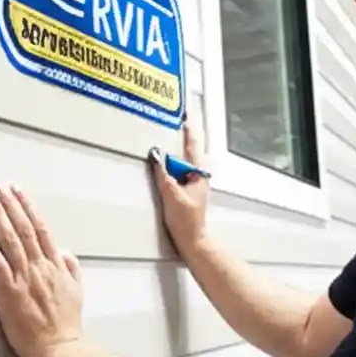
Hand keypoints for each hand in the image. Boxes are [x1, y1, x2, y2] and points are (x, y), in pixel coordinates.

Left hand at [0, 184, 83, 356]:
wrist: (60, 347)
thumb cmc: (66, 324)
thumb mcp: (77, 292)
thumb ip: (70, 269)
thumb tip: (64, 252)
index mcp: (55, 266)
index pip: (41, 230)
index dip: (29, 208)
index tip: (19, 193)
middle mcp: (40, 267)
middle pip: (24, 229)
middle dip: (11, 205)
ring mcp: (25, 278)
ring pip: (11, 241)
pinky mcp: (11, 292)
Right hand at [152, 121, 210, 253]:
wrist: (191, 241)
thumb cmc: (186, 222)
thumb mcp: (172, 195)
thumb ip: (163, 174)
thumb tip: (156, 155)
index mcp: (199, 174)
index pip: (193, 146)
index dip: (189, 129)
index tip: (185, 114)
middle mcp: (198, 176)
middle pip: (184, 153)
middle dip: (176, 144)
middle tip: (168, 132)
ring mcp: (192, 184)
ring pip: (179, 165)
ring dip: (169, 160)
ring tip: (158, 158)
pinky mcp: (184, 191)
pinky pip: (175, 175)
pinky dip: (168, 170)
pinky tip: (160, 173)